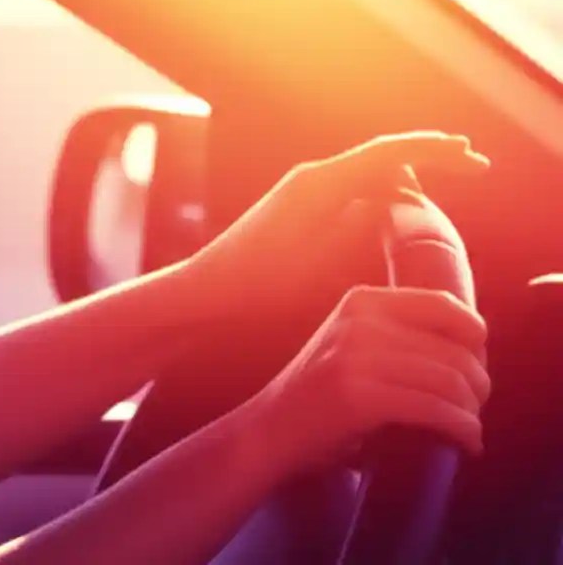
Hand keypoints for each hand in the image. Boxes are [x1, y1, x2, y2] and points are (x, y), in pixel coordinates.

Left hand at [182, 131, 489, 322]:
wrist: (207, 292)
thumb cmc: (260, 284)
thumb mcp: (321, 259)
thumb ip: (362, 222)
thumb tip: (398, 191)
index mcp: (320, 184)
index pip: (389, 153)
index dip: (435, 151)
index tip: (472, 158)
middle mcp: (312, 177)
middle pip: (382, 155)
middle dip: (428, 154)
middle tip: (472, 160)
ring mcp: (303, 189)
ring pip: (367, 170)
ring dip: (408, 170)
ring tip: (449, 173)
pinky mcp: (298, 205)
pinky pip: (352, 186)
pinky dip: (384, 186)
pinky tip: (403, 199)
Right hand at [247, 285, 489, 474]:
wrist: (268, 432)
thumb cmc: (318, 397)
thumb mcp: (352, 345)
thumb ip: (398, 335)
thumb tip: (472, 349)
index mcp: (361, 301)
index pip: (445, 306)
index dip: (474, 339)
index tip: (472, 369)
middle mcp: (360, 321)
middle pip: (455, 349)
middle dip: (477, 385)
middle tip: (473, 409)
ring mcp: (357, 357)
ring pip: (451, 381)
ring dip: (472, 411)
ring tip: (469, 429)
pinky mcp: (360, 397)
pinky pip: (436, 409)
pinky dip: (462, 430)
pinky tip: (465, 443)